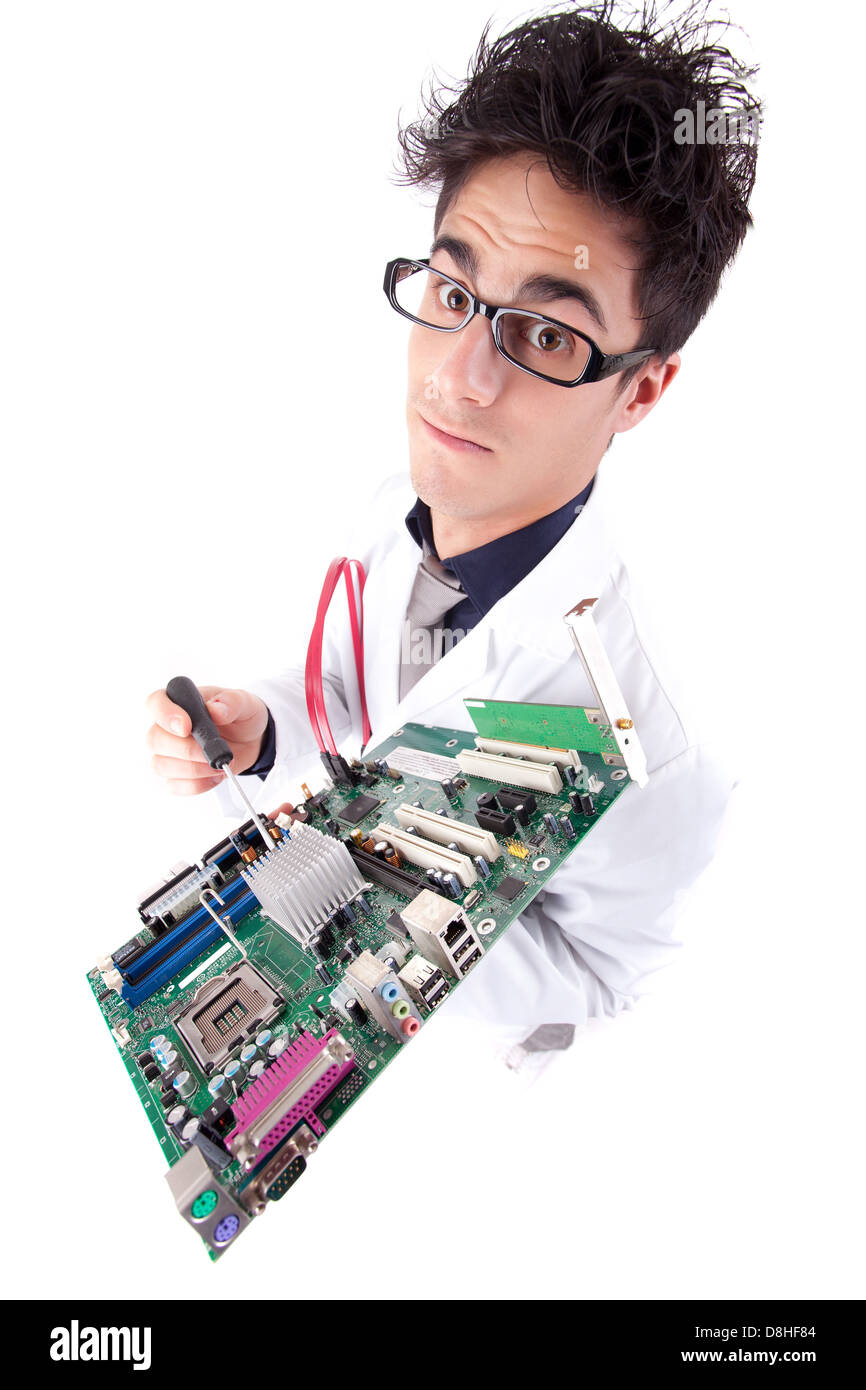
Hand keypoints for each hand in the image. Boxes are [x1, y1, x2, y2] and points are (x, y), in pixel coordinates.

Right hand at [146, 685, 269, 795]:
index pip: (155, 702)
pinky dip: (196, 784)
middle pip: (154, 739)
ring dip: (193, 769)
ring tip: (219, 765)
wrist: (250, 741)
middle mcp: (166, 726)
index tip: (186, 727)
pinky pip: (173, 785)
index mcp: (179, 701)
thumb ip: (231, 702)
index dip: (165, 715)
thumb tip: (215, 710)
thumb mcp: (244, 703)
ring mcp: (168, 752)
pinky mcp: (175, 775)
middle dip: (186, 750)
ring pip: (160, 765)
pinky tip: (214, 776)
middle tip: (213, 752)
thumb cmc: (240, 716)